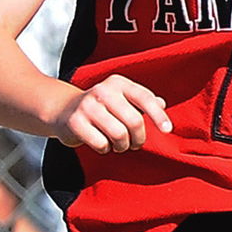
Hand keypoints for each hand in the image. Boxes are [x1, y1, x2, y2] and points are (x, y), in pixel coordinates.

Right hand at [52, 74, 171, 152]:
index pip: (145, 98)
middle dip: (138, 138)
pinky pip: (101, 143)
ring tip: (119, 145)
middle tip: (135, 144)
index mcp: (119, 83)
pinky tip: (102, 144)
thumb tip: (162, 104)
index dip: (158, 115)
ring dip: (122, 146)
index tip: (168, 129)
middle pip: (134, 120)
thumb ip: (142, 101)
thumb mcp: (122, 98)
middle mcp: (103, 90)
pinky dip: (105, 149)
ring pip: (119, 134)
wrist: (63, 110)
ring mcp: (88, 106)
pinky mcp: (75, 122)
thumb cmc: (101, 107)